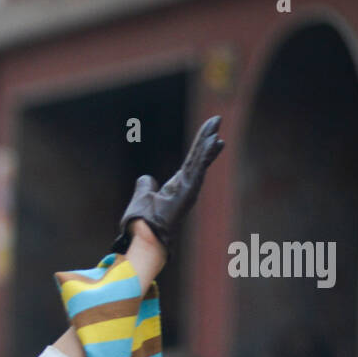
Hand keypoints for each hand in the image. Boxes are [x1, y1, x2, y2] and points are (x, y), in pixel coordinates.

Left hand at [112, 115, 224, 251]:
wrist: (142, 237)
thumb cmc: (141, 223)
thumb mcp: (141, 197)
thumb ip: (145, 186)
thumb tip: (146, 178)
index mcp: (177, 186)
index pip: (191, 161)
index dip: (199, 146)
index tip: (210, 131)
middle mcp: (186, 186)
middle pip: (198, 157)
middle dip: (206, 137)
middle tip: (216, 119)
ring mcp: (188, 189)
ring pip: (200, 161)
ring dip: (207, 142)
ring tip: (216, 125)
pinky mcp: (188, 192)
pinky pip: (198, 169)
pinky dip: (205, 155)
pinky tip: (213, 141)